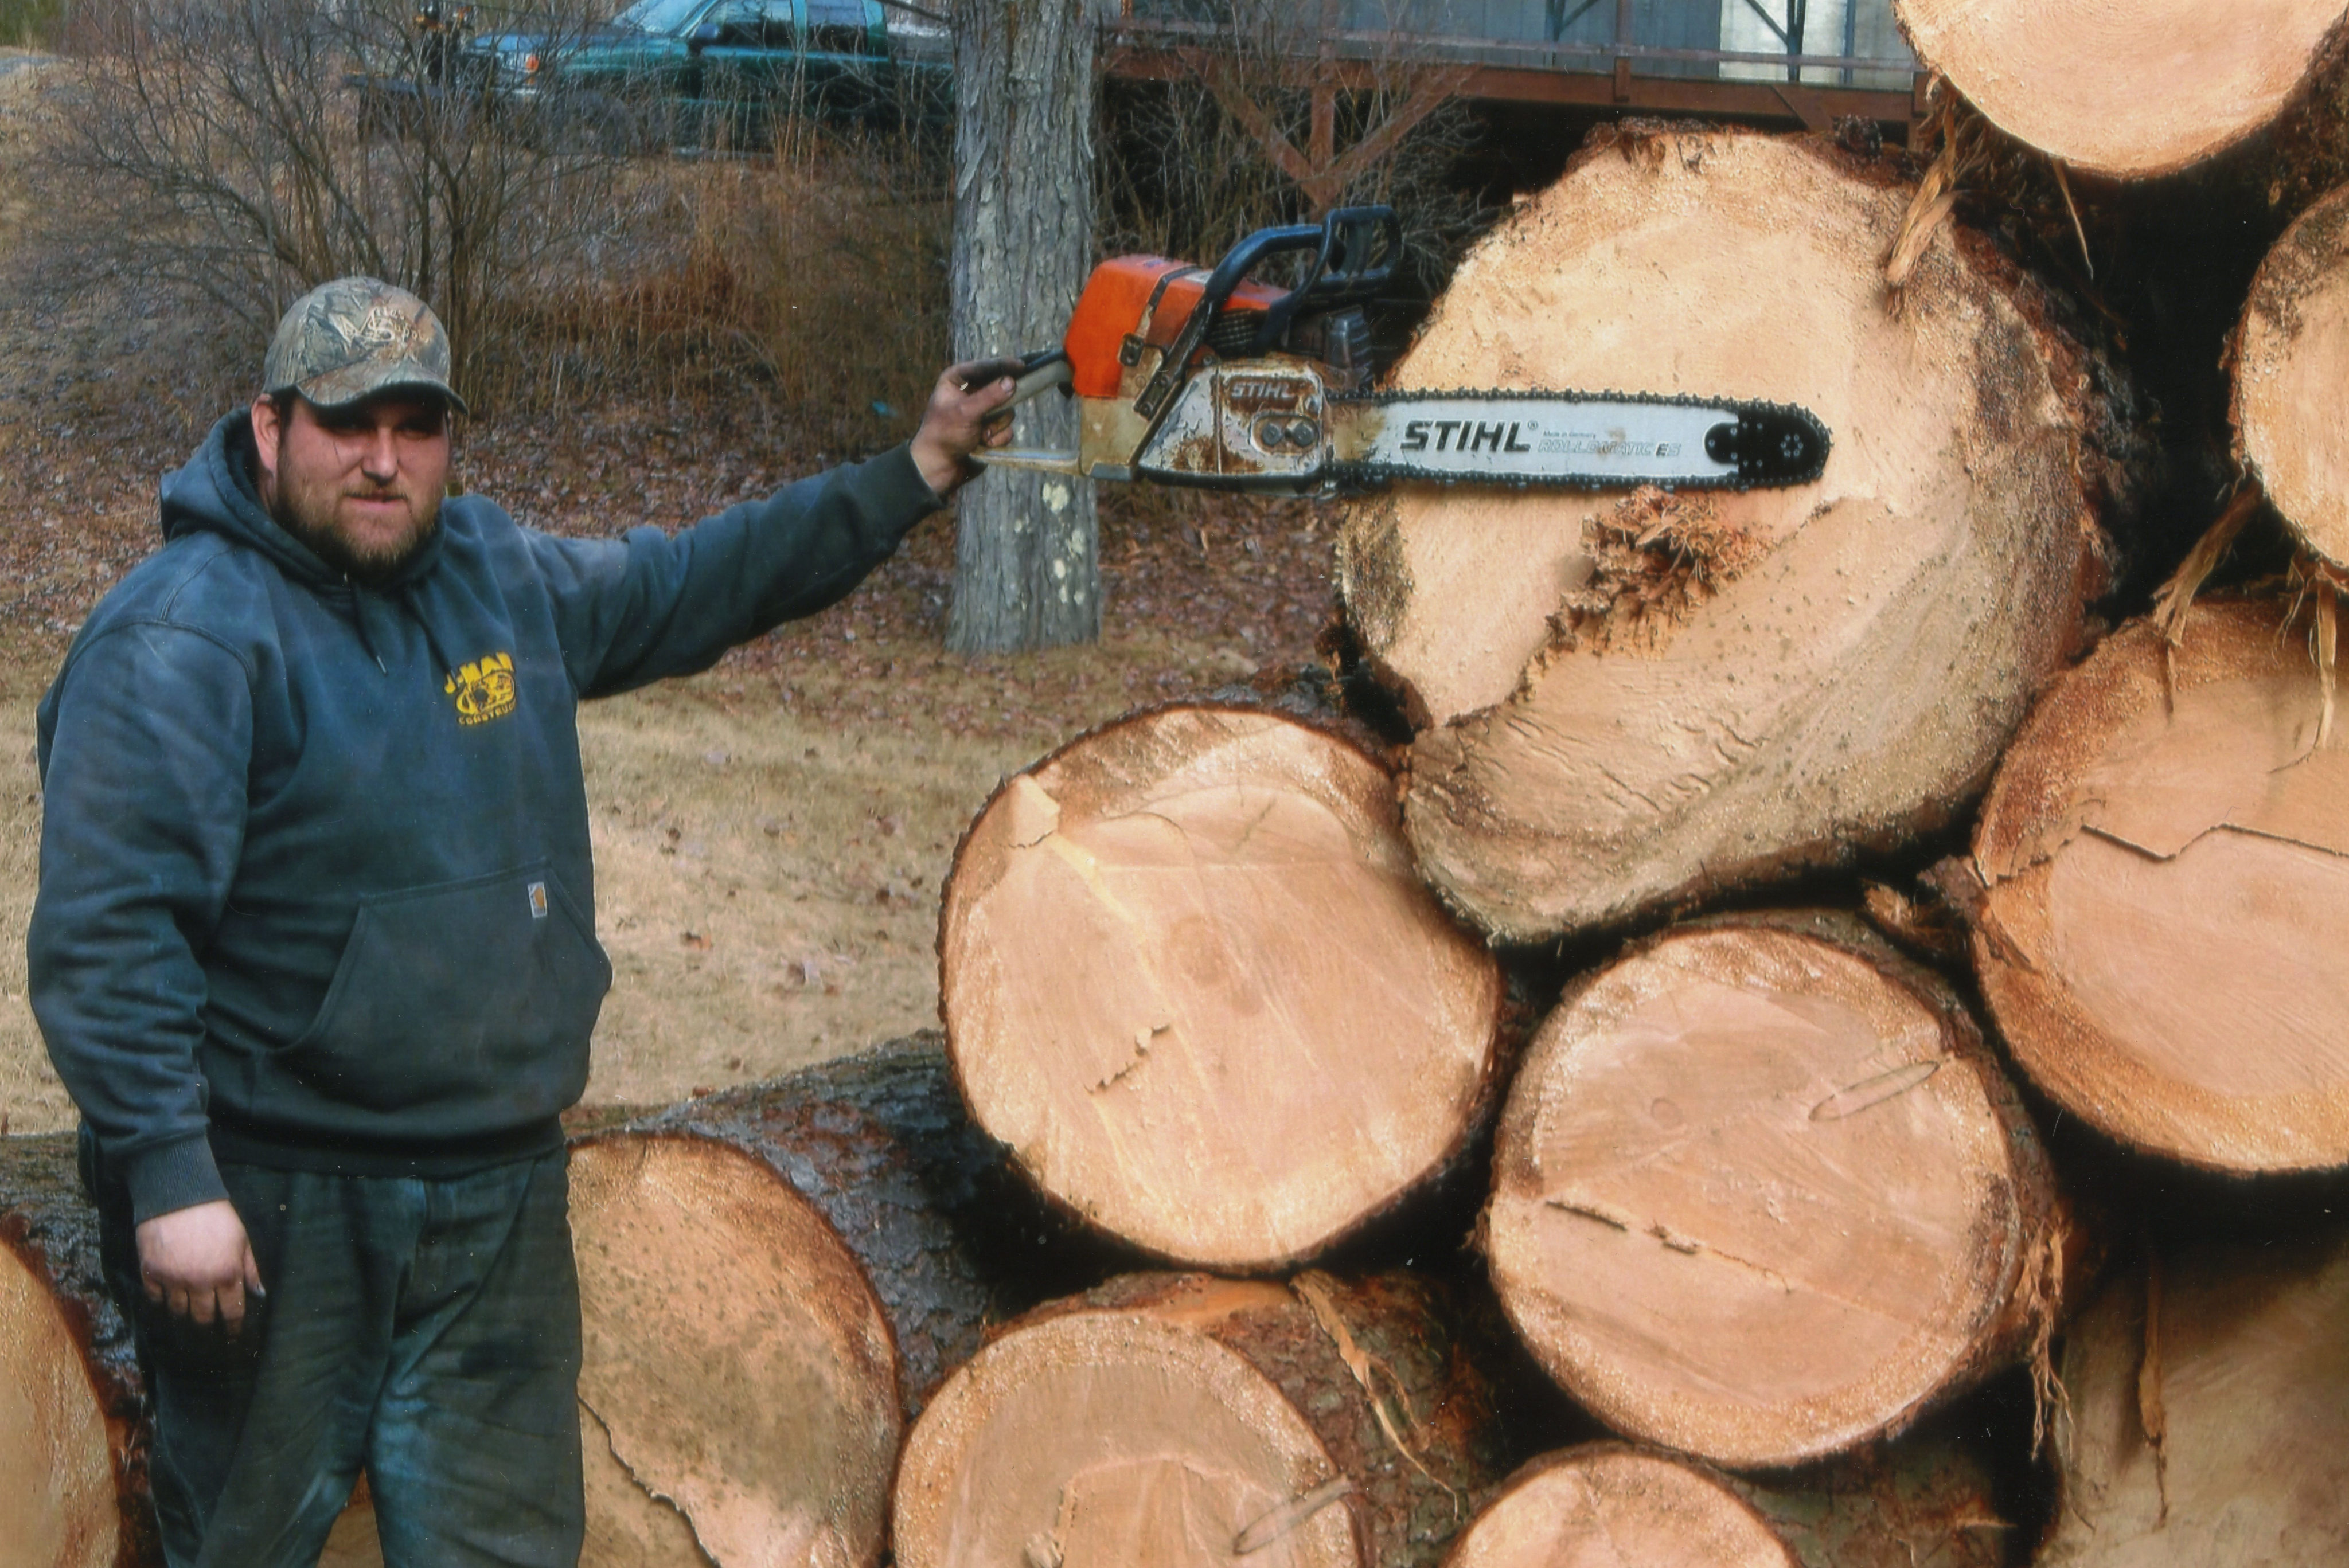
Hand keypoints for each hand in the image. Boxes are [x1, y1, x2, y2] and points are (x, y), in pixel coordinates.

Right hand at [136, 1199, 262, 1330]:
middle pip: (202, 1317)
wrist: (179, 1196)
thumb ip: (250, 1269)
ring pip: (177, 1311)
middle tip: (207, 1330)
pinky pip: (155, 1298)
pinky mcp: (150, 1273)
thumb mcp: (242, 1239)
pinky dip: (161, 1301)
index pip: (232, 1311)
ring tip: (186, 1317)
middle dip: (207, 1325)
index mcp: (227, 1274)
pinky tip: (165, 1301)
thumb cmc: (217, 1216)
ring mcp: (173, 1280)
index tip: (232, 1336)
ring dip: (183, 1315)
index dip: (232, 1327)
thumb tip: (259, 1294)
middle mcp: (200, 1282)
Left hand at [909, 359, 1021, 499]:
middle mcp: (970, 393)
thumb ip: (989, 396)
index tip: (1022, 366)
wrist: (939, 468)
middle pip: (1000, 389)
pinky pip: (1006, 429)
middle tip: (998, 410)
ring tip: (980, 435)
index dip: (1003, 365)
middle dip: (998, 405)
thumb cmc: (944, 435)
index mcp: (956, 380)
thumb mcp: (966, 412)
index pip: (984, 367)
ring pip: (1007, 411)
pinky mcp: (990, 429)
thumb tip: (1012, 382)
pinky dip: (997, 439)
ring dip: (996, 426)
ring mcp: (981, 412)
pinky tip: (983, 444)